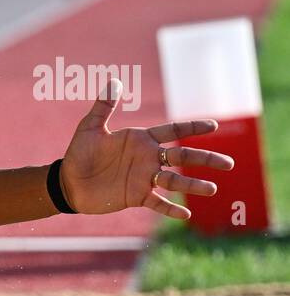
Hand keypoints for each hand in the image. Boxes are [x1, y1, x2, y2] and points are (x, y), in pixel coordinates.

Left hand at [59, 79, 235, 217]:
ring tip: (212, 189)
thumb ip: (104, 107)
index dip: (192, 127)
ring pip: (174, 181)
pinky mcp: (136, 196)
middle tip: (228, 164)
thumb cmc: (79, 153)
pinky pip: (157, 203)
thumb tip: (114, 80)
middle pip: (183, 156)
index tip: (214, 125)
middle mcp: (148, 158)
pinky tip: (185, 214)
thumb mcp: (90, 128)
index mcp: (141, 140)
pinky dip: (170, 208)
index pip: (172, 131)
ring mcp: (144, 178)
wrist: (68, 182)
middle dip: (205, 159)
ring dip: (192, 185)